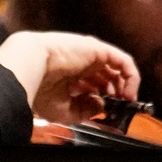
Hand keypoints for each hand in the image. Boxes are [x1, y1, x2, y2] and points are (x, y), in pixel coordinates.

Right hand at [0, 30, 140, 123]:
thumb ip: (85, 110)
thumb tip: (102, 106)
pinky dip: (131, 77)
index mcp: (70, 75)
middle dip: (116, 94)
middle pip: (108, 77)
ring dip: (125, 87)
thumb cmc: (39, 87)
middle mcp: (82, 63)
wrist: (30, 65)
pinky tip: (128, 93)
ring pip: (118, 69)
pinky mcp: (99, 50)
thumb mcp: (64, 110)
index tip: (108, 112)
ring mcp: (91, 55)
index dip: (104, 99)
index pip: (94, 86)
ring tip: (124, 102)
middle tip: (118, 107)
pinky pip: (124, 62)